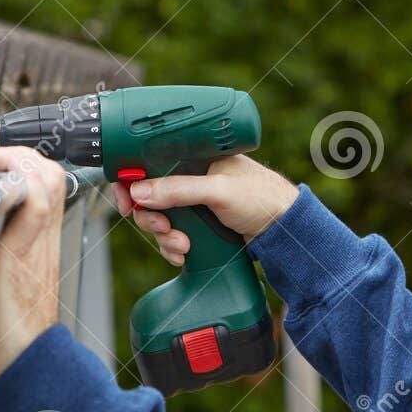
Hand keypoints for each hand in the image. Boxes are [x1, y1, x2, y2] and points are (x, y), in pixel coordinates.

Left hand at [0, 145, 68, 381]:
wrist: (23, 365)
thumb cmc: (9, 340)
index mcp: (36, 248)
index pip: (44, 188)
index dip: (20, 167)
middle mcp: (43, 240)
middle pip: (50, 173)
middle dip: (18, 154)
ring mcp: (38, 244)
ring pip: (46, 178)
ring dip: (15, 160)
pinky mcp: (26, 252)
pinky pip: (36, 200)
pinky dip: (16, 178)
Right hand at [111, 155, 297, 265]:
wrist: (283, 230)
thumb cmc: (261, 198)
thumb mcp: (217, 191)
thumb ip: (179, 190)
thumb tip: (140, 192)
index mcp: (192, 157)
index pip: (150, 162)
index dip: (132, 182)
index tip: (127, 201)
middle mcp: (189, 177)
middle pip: (149, 197)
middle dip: (151, 218)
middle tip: (162, 228)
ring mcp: (193, 203)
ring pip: (159, 220)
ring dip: (164, 237)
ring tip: (183, 245)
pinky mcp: (198, 224)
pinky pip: (172, 237)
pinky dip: (173, 248)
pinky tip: (185, 254)